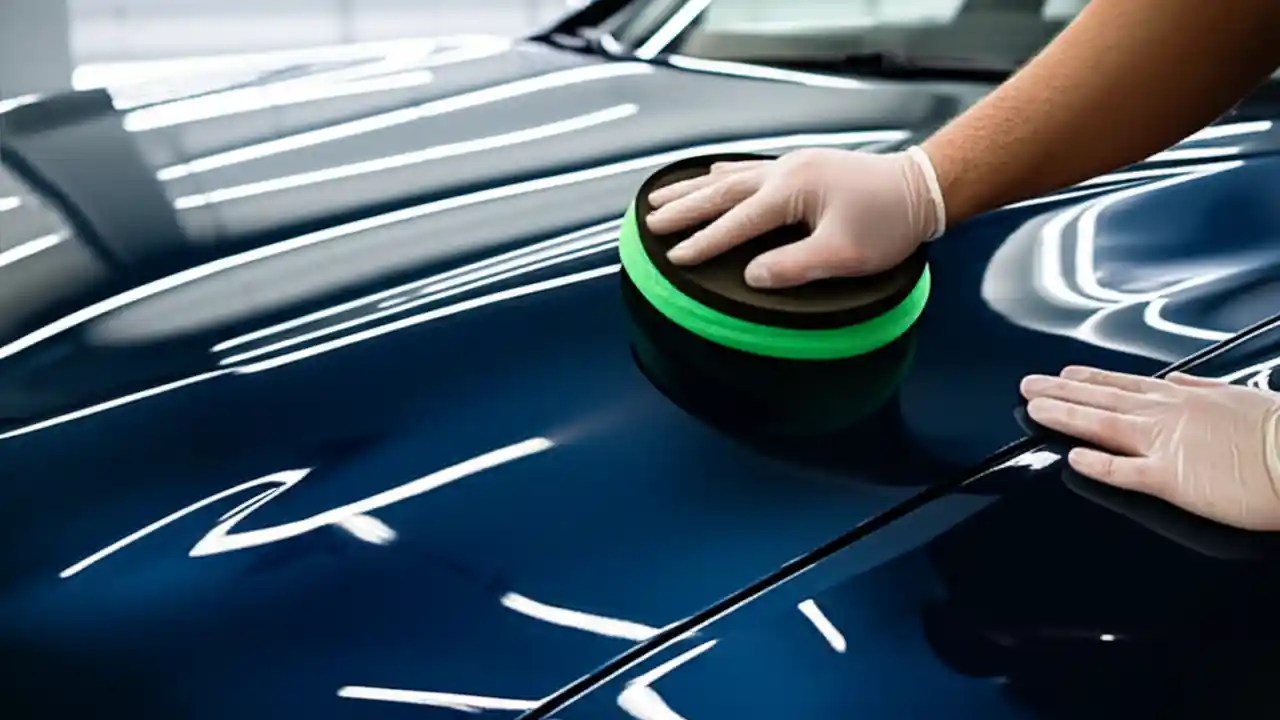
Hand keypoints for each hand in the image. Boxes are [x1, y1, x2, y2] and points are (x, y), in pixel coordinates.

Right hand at [644, 147, 944, 288]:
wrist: (923, 187)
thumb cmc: (889, 224)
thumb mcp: (845, 255)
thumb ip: (795, 266)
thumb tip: (751, 276)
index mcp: (793, 192)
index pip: (737, 221)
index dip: (704, 242)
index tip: (673, 258)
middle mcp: (785, 172)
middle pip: (722, 191)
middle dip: (684, 208)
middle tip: (648, 221)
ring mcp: (792, 166)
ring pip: (730, 176)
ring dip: (694, 188)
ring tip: (660, 197)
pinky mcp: (802, 167)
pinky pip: (748, 169)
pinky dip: (721, 175)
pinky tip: (709, 177)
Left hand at [1021, 366, 1279, 530]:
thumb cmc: (1279, 431)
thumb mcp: (1237, 396)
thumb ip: (1201, 390)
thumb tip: (1178, 382)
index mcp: (1183, 397)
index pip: (1123, 384)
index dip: (1089, 378)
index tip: (1063, 373)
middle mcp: (1166, 415)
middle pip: (1101, 399)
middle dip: (1061, 391)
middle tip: (1028, 385)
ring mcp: (1164, 445)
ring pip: (1101, 425)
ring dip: (1064, 415)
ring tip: (1034, 408)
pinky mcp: (1171, 478)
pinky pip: (1124, 471)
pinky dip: (1096, 465)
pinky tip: (1072, 459)